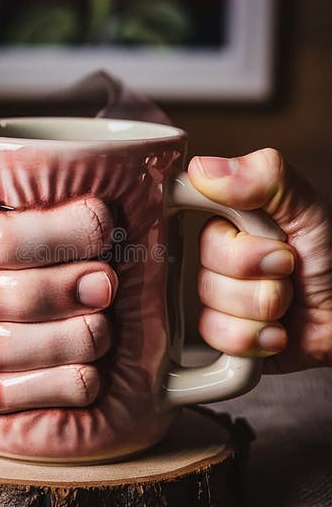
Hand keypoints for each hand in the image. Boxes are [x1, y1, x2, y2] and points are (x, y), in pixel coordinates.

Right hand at [0, 188, 117, 411]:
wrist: (71, 319)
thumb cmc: (85, 249)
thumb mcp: (85, 210)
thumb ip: (102, 191)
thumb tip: (178, 178)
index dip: (50, 234)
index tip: (105, 223)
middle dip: (58, 290)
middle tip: (108, 285)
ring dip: (60, 343)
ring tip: (103, 332)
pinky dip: (49, 389)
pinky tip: (89, 378)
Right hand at [188, 148, 330, 372]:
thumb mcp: (309, 210)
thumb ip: (263, 177)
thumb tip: (202, 169)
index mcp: (235, 218)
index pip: (197, 214)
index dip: (234, 236)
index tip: (274, 239)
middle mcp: (223, 255)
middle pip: (206, 263)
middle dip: (259, 274)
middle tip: (290, 270)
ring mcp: (221, 296)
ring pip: (212, 302)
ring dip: (263, 307)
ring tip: (289, 302)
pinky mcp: (225, 334)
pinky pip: (216, 334)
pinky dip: (254, 337)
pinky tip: (276, 331)